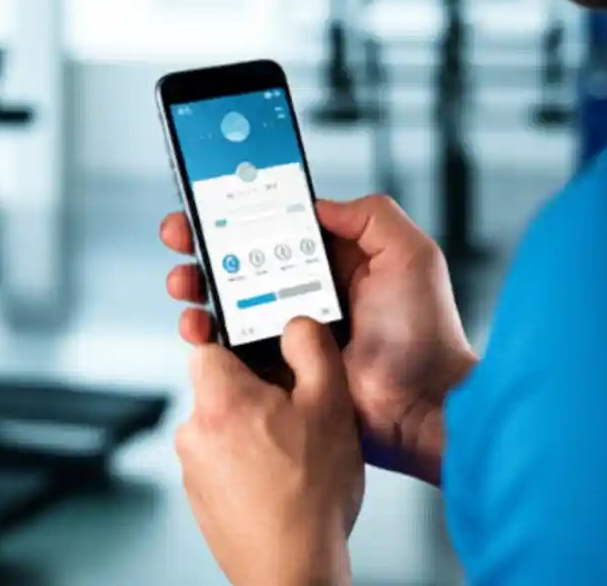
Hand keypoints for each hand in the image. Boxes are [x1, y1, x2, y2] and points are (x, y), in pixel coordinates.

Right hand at [161, 195, 477, 484]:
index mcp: (336, 262)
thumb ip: (371, 216)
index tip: (214, 197)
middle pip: (242, 259)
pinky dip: (203, 333)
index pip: (280, 226)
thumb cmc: (425, 337)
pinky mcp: (272, 368)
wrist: (417, 409)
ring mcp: (285, 332)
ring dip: (196, 285)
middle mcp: (306, 293)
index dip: (246, 211)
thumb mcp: (412, 256)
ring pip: (226, 301)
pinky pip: (227, 348)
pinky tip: (197, 324)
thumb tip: (318, 203)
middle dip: (205, 243)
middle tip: (181, 234)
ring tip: (185, 281)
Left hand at [177, 318, 363, 585]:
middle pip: (219, 386)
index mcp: (219, 398)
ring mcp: (194, 468)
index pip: (208, 344)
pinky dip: (246, 464)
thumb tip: (298, 324)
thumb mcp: (330, 406)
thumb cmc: (311, 496)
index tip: (267, 355)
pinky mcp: (200, 498)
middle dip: (256, 393)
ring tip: (294, 453)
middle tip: (295, 411)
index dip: (241, 345)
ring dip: (253, 430)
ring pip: (224, 425)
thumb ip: (313, 349)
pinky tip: (281, 480)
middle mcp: (195, 430)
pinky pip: (223, 461)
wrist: (294, 569)